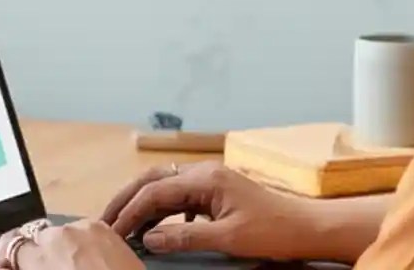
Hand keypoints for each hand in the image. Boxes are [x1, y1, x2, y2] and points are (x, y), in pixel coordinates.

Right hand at [0, 219, 143, 269]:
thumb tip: (8, 268)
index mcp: (42, 255)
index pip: (9, 243)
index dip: (6, 258)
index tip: (10, 268)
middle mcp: (62, 234)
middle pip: (37, 239)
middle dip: (38, 256)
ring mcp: (87, 228)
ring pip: (62, 234)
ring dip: (62, 249)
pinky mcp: (108, 230)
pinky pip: (85, 233)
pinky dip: (82, 245)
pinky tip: (91, 266)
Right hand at [101, 160, 312, 259]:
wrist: (307, 227)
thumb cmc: (274, 231)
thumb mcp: (227, 239)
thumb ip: (184, 237)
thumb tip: (149, 240)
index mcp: (205, 178)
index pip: (154, 191)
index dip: (129, 212)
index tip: (111, 233)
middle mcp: (205, 173)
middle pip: (153, 180)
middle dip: (127, 199)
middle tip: (105, 222)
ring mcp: (211, 181)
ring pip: (165, 187)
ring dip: (143, 205)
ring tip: (124, 226)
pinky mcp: (217, 193)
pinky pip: (180, 197)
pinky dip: (161, 211)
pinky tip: (156, 230)